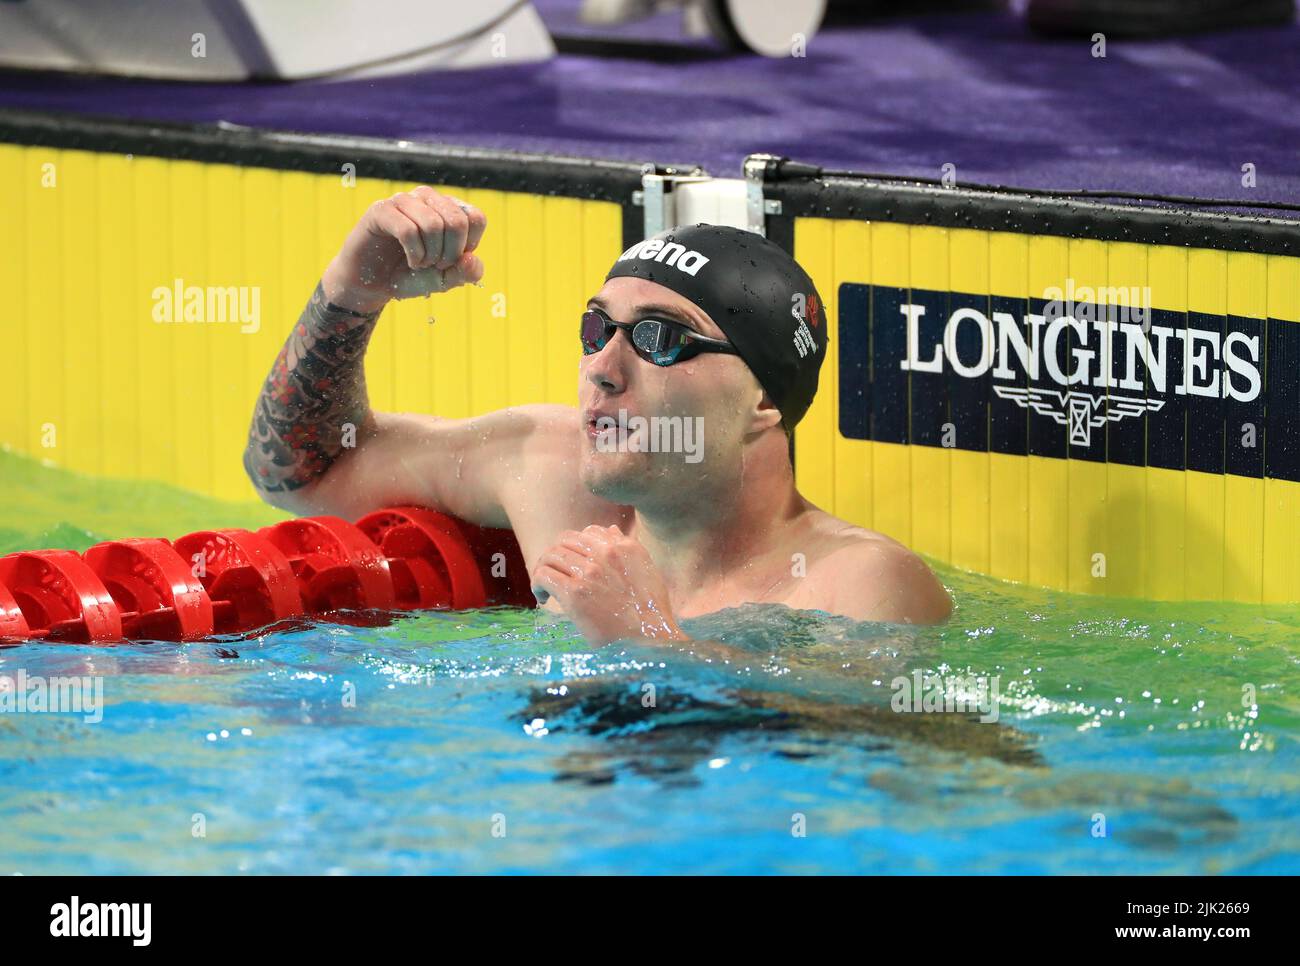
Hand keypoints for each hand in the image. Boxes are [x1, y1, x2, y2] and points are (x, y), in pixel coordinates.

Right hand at [321, 186, 486, 313]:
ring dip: (430, 255)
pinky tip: (410, 261)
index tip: (451, 260)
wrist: (373, 283)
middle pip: (457, 221)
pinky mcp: (382, 210)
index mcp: (448, 207)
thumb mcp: (445, 279)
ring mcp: (404, 201)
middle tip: (435, 265)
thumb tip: (471, 258)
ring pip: (434, 225)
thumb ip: (466, 272)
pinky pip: (408, 230)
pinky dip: (414, 254)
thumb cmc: (411, 275)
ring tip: (421, 263)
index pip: (475, 218)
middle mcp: (428, 198)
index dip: (468, 247)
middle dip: (450, 254)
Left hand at [531, 525, 686, 645]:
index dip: (575, 546)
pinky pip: (543, 575)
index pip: (589, 531)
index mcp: (624, 547)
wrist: (650, 638)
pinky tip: (544, 598)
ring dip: (544, 569)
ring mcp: (589, 572)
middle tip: (555, 574)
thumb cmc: (651, 611)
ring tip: (547, 588)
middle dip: (556, 556)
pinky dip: (537, 585)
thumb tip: (609, 530)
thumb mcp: (647, 571)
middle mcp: (606, 553)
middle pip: (565, 541)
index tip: (573, 562)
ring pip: (551, 556)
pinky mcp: (574, 593)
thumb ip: (628, 549)